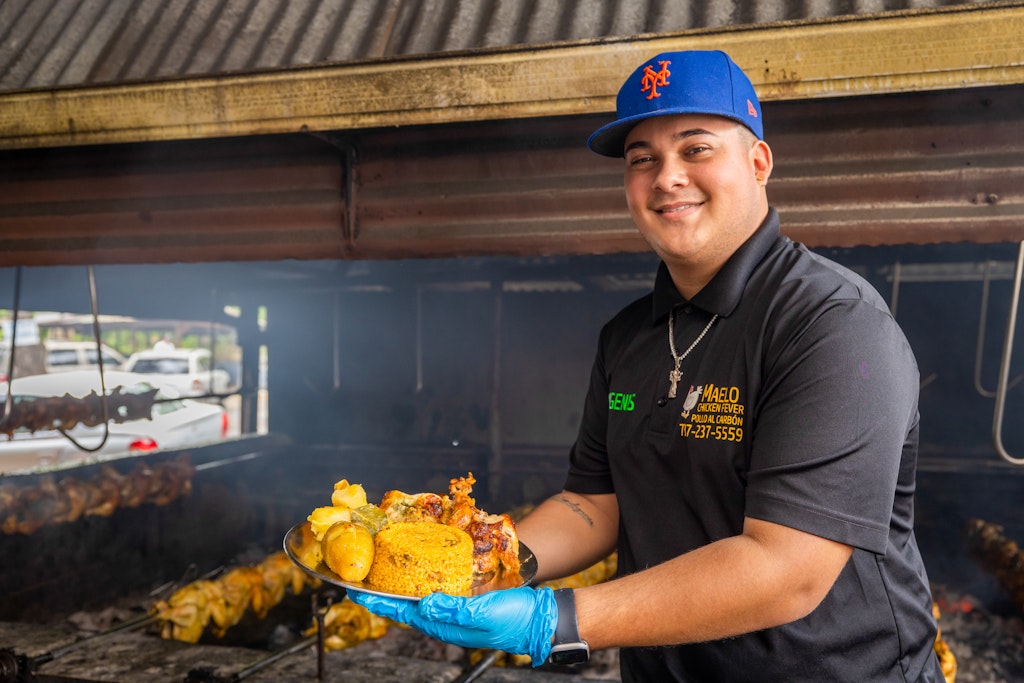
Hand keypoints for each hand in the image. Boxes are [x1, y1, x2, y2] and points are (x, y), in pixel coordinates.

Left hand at [348, 586, 557, 664]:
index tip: (358, 593)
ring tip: (385, 576)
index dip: (381, 604)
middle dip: (385, 596)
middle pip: (408, 607)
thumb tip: (423, 604)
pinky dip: (425, 583)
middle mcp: (447, 620)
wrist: (539, 620)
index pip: (405, 614)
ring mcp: (457, 612)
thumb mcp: (482, 613)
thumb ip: (453, 609)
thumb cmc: (513, 619)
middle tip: (364, 582)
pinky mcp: (468, 602)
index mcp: (446, 626)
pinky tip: (423, 573)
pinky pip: (440, 593)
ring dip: (402, 589)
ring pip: (422, 600)